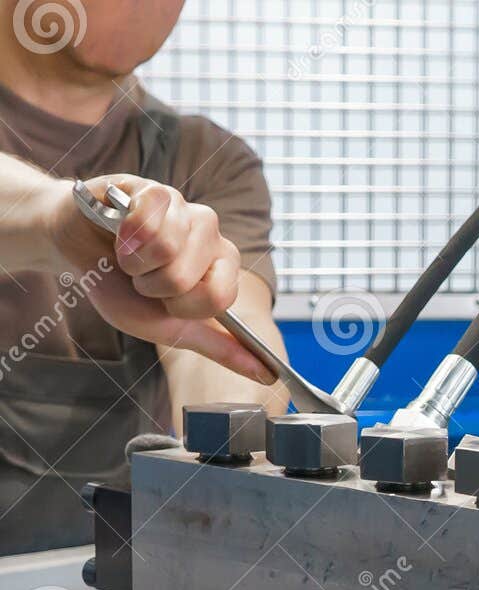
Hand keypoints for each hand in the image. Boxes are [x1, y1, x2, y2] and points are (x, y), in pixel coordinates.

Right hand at [43, 174, 275, 384]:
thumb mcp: (171, 326)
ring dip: (134, 262)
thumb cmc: (123, 287)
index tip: (165, 300)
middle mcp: (214, 236)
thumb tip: (268, 376)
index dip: (180, 307)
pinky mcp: (157, 190)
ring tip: (130, 254)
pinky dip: (122, 235)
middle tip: (143, 276)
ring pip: (167, 249)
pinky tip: (120, 231)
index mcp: (224, 268)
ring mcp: (187, 209)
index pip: (218, 299)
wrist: (76, 249)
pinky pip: (146, 220)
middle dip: (152, 286)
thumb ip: (220, 348)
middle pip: (187, 279)